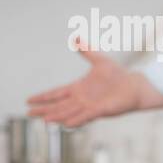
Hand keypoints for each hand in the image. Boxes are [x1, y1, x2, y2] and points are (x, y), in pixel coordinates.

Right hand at [26, 42, 153, 126]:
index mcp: (78, 89)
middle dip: (43, 109)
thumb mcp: (99, 60)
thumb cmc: (118, 75)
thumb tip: (76, 38)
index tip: (29, 100)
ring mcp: (89, 106)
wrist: (134, 85)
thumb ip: (87, 51)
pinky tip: (65, 124)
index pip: (56, 94)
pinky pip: (84, 116)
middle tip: (28, 113)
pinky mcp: (99, 111)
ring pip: (68, 112)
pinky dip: (75, 120)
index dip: (43, 97)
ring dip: (56, 116)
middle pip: (58, 106)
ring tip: (43, 120)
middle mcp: (80, 99)